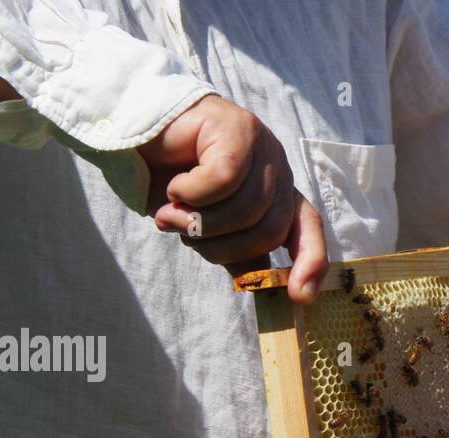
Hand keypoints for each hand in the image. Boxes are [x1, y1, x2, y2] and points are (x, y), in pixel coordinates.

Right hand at [138, 94, 326, 301]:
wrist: (139, 140)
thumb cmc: (176, 187)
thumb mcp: (209, 230)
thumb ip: (235, 254)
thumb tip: (256, 286)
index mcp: (278, 196)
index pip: (308, 230)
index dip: (310, 263)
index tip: (298, 297)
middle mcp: (277, 171)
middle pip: (270, 230)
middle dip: (224, 247)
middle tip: (188, 236)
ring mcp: (263, 147)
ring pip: (248, 208)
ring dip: (202, 223)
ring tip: (174, 213)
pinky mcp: (239, 128)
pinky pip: (223, 180)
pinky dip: (191, 194)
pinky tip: (175, 187)